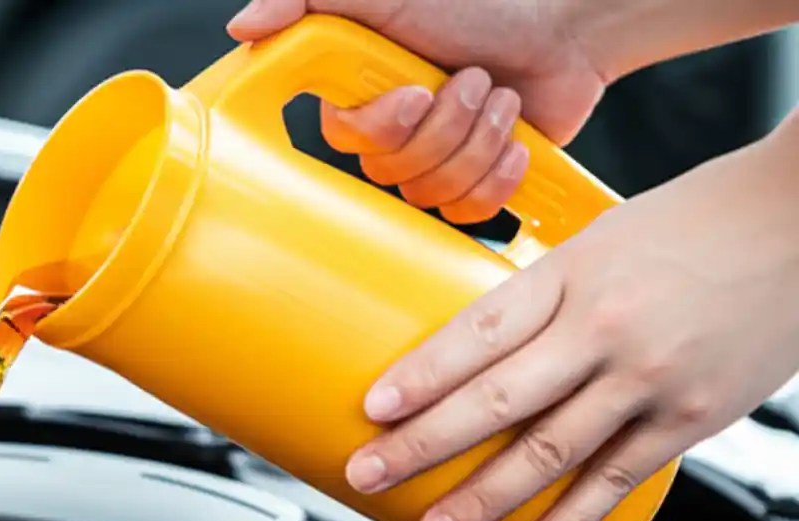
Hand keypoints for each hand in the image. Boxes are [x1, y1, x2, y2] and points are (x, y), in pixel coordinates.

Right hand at [228, 0, 606, 222]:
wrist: (564, 30)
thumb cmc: (480, 5)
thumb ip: (305, 0)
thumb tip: (242, 28)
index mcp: (362, 98)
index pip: (347, 143)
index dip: (385, 128)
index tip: (416, 93)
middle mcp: (392, 137)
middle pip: (393, 174)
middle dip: (447, 126)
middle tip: (474, 80)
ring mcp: (434, 166)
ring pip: (433, 195)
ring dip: (480, 141)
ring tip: (500, 99)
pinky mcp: (475, 188)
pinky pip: (469, 214)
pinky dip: (500, 176)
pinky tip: (515, 141)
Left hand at [344, 122, 798, 520]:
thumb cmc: (704, 217)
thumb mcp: (604, 236)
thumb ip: (547, 291)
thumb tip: (485, 341)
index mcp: (572, 272)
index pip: (476, 332)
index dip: (419, 376)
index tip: (371, 408)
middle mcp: (604, 326)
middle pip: (496, 400)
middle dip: (422, 446)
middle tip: (368, 475)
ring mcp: (649, 376)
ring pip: (548, 451)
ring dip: (483, 497)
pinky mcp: (691, 416)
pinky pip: (618, 478)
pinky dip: (573, 518)